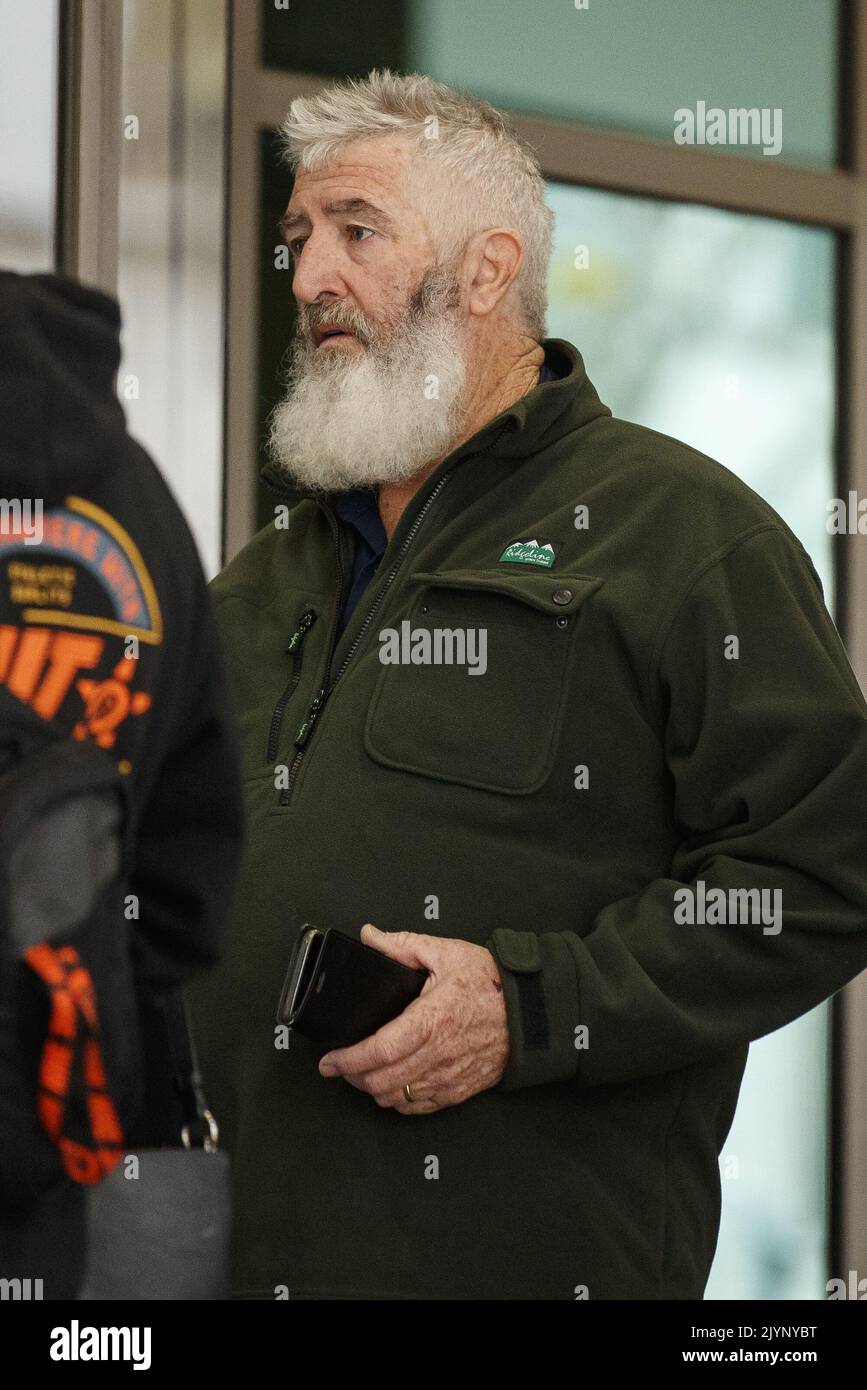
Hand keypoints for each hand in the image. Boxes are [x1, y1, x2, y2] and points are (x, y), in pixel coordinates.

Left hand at [317, 924, 509, 1112]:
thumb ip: (403, 944)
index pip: (378, 1051)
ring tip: (362, 1074)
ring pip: (397, 1097)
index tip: (328, 1061)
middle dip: (352, 1077)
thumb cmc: (490, 983)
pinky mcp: (459, 1090)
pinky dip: (398, 1101)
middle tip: (340, 1066)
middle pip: (381, 1080)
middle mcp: (437, 1055)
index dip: (347, 1060)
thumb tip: (369, 936)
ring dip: (373, 1089)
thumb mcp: (446, 952)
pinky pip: (419, 1107)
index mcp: (430, 1021)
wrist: (530, 1012)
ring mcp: (448, 1077)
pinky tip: (391, 1086)